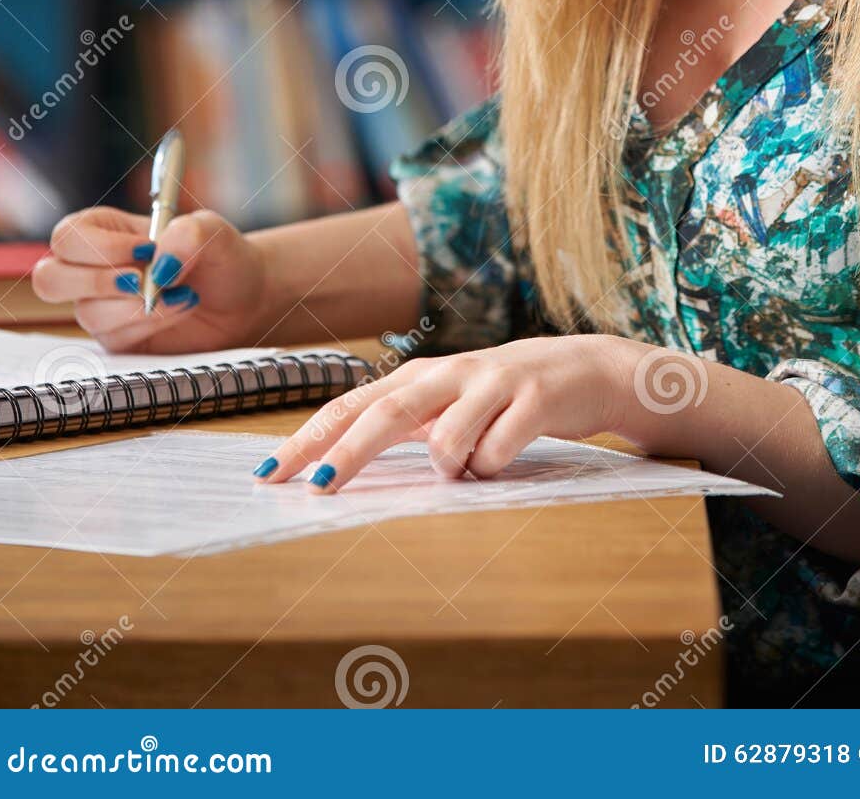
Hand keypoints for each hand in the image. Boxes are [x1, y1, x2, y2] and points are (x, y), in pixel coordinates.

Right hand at [32, 205, 269, 354]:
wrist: (243, 300)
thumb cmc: (220, 257)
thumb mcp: (213, 231)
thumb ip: (189, 234)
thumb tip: (162, 262)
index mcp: (103, 230)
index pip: (68, 237)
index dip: (100, 247)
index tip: (146, 250)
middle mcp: (93, 268)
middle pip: (50, 278)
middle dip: (98, 281)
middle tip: (143, 281)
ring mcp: (101, 307)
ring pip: (87, 314)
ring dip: (137, 306)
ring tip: (181, 293)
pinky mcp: (117, 339)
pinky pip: (114, 339)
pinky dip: (151, 324)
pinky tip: (180, 308)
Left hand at [252, 334, 644, 491]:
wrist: (589, 368)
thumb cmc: (506, 396)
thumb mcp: (448, 405)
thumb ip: (402, 424)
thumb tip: (335, 460)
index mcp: (420, 376)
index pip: (350, 405)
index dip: (310, 438)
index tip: (270, 475)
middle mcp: (449, 372)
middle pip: (386, 413)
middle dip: (348, 455)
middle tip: (318, 492)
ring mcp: (493, 382)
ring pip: (447, 439)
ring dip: (451, 467)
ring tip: (473, 467)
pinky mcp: (535, 398)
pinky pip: (499, 451)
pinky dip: (494, 468)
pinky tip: (507, 458)